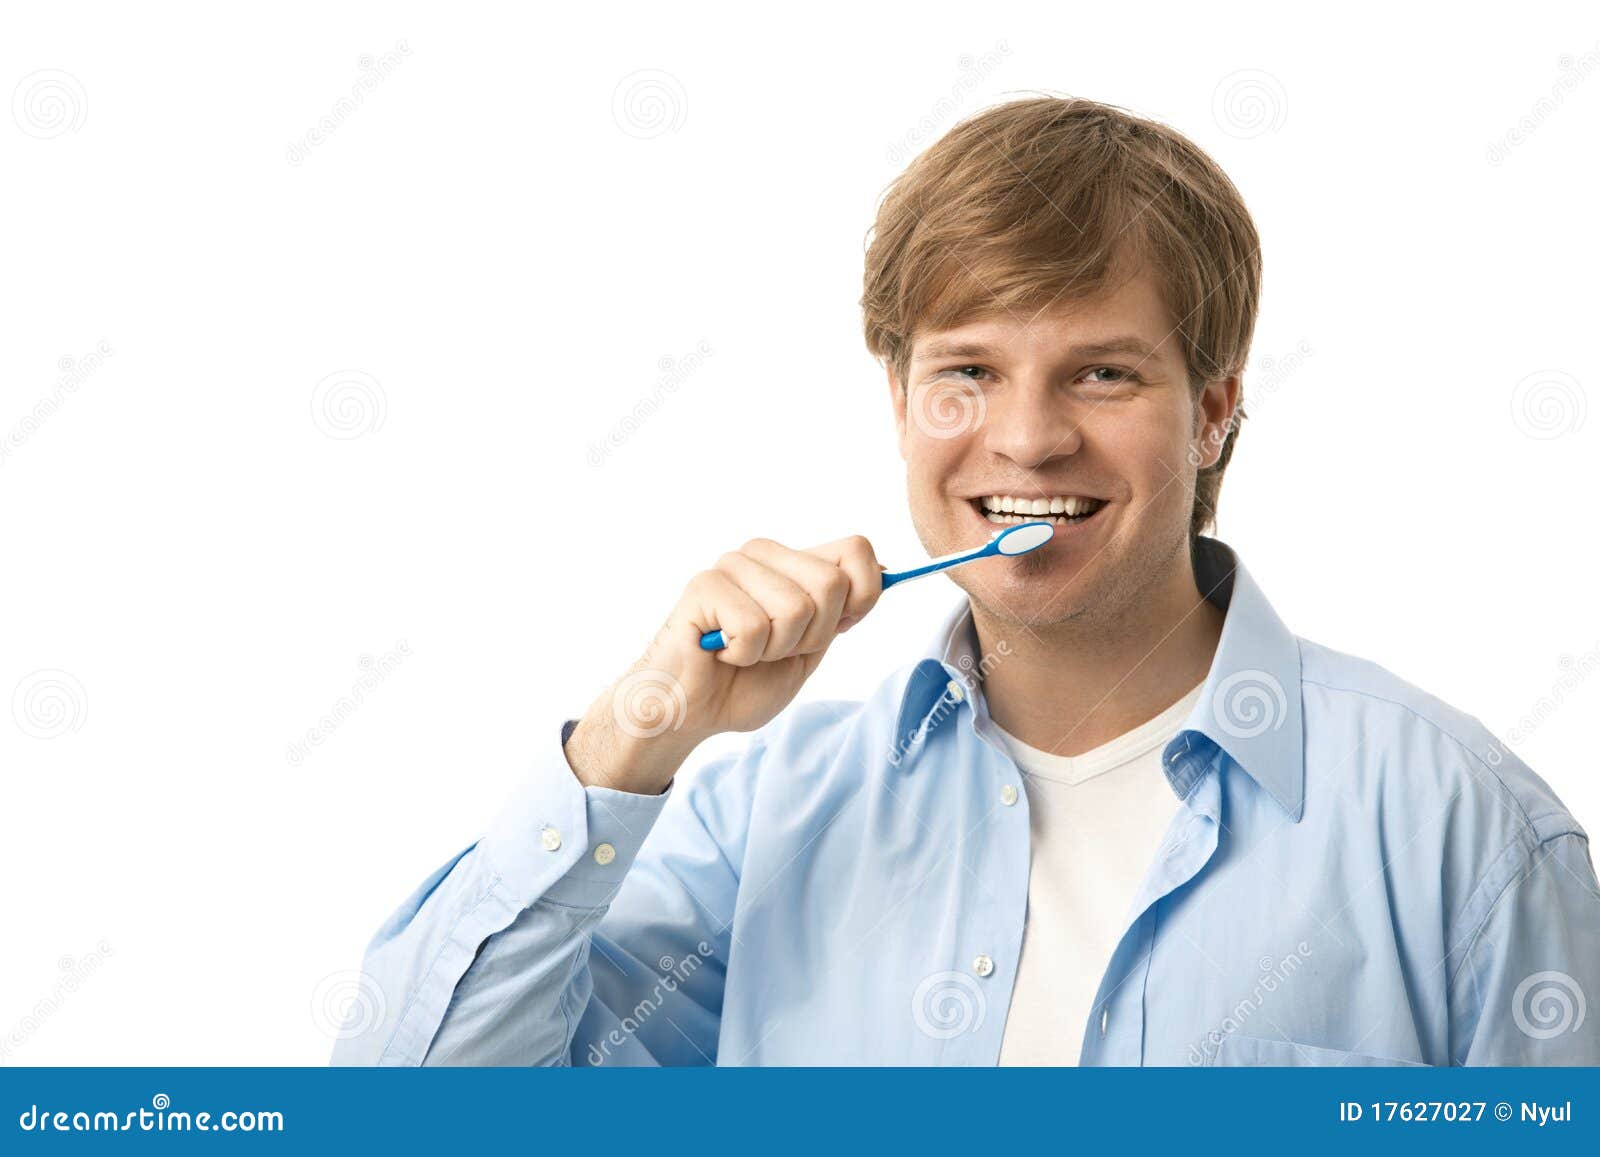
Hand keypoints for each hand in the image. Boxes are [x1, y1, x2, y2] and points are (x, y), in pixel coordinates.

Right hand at [565, 535, 883, 793]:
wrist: (689, 713)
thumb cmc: (745, 682)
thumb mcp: (810, 647)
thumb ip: (842, 610)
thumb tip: (885, 569)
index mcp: (794, 563)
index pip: (857, 550)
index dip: (862, 597)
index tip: (835, 630)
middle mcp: (764, 554)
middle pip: (832, 584)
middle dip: (813, 636)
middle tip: (774, 649)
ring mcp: (733, 565)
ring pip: (796, 608)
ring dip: (775, 649)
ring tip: (745, 653)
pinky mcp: (705, 586)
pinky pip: (755, 626)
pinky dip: (744, 656)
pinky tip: (721, 653)